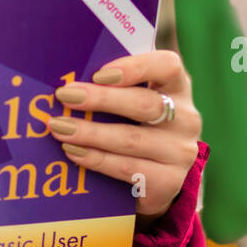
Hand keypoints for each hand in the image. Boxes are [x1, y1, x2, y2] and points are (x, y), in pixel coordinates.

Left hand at [48, 51, 201, 219]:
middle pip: (144, 105)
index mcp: (177, 85)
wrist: (158, 174)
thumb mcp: (134, 98)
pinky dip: (96, 159)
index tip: (98, 74)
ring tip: (60, 127)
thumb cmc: (137, 122)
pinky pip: (128, 168)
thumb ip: (113, 85)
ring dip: (90, 132)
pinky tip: (74, 151)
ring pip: (131, 139)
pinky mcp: (170, 181)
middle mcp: (186, 117)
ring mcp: (180, 151)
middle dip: (100, 99)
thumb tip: (70, 79)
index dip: (135, 68)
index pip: (167, 66)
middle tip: (65, 96)